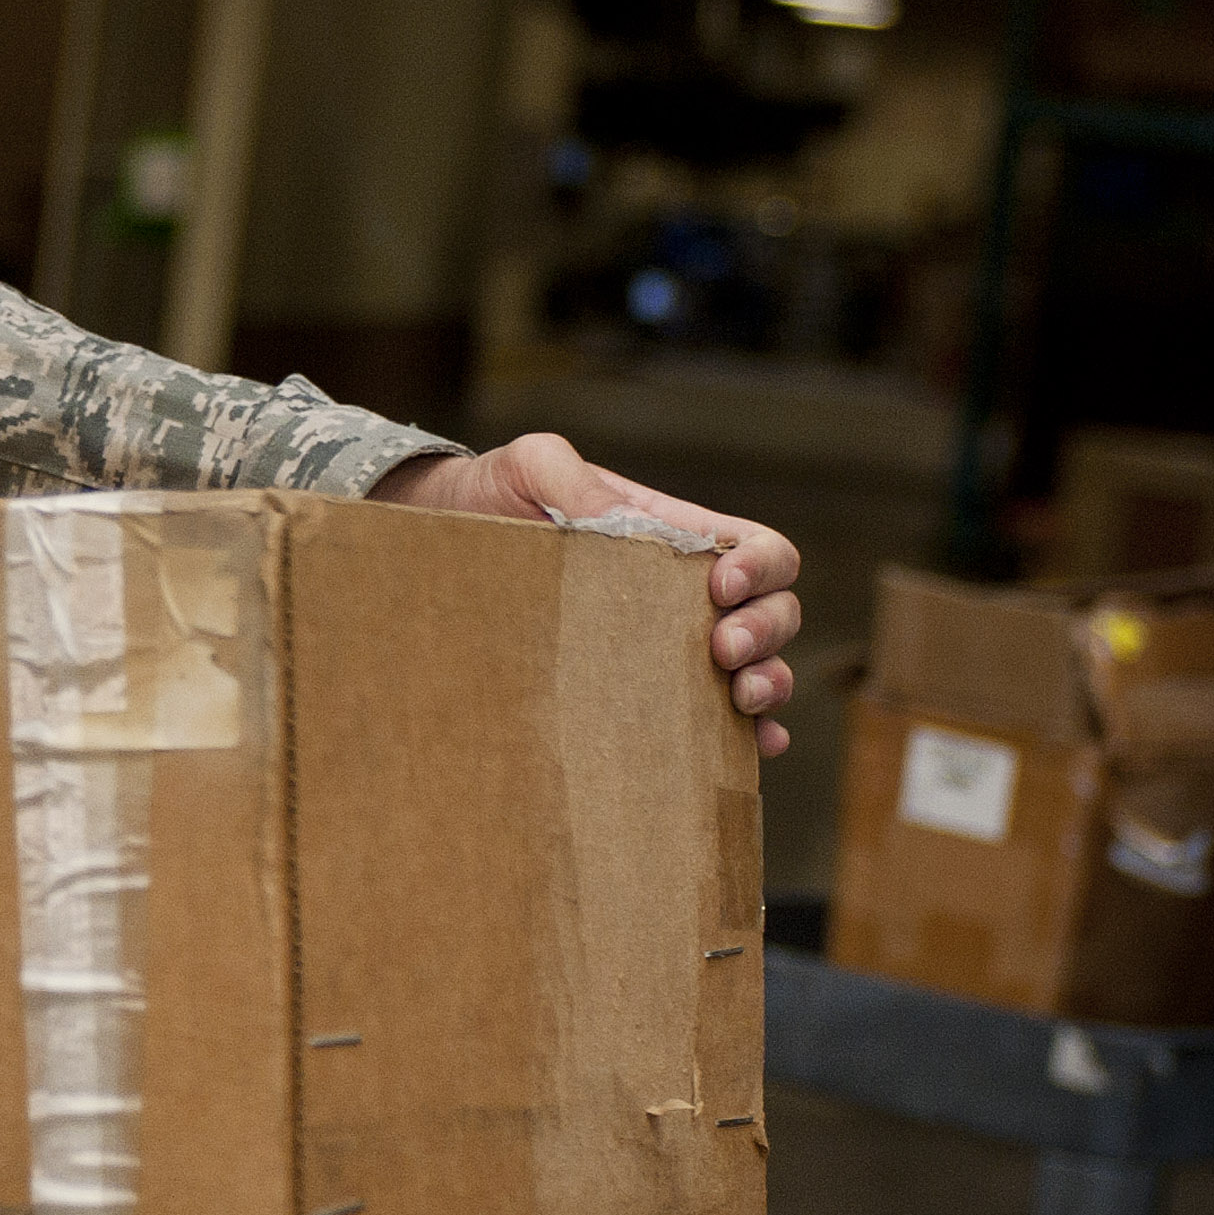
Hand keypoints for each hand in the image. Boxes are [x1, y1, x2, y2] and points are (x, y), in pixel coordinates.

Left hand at [373, 436, 803, 756]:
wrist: (438, 550)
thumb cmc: (490, 500)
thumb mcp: (529, 466)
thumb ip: (572, 478)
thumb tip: (621, 524)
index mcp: (676, 538)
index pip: (760, 550)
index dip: (761, 567)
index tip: (719, 584)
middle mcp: (685, 598)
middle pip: (775, 612)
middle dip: (767, 630)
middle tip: (722, 647)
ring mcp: (669, 652)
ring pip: (760, 669)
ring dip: (769, 684)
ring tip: (739, 696)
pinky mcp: (640, 698)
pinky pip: (715, 724)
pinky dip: (749, 736)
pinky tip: (750, 748)